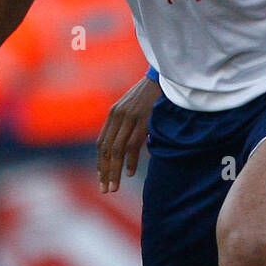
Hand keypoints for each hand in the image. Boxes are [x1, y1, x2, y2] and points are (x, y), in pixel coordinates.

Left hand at [97, 74, 162, 192]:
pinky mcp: (143, 118)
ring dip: (115, 170)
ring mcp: (130, 117)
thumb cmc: (153, 94)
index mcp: (114, 113)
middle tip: (106, 190)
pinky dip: (130, 160)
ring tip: (114, 187)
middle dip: (105, 171)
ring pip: (117, 150)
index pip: (102, 144)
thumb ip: (128, 124)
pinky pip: (133, 143)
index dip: (101, 163)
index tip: (102, 178)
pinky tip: (129, 172)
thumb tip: (127, 147)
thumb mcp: (135, 107)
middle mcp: (118, 115)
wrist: (164, 76)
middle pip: (107, 149)